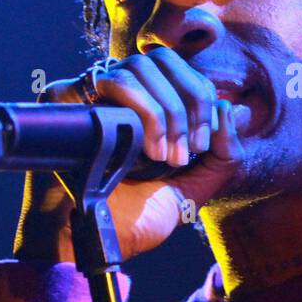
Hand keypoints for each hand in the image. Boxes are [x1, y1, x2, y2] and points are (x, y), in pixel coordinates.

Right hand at [13, 49, 248, 262]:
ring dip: (164, 112)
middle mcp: (119, 94)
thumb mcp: (196, 187)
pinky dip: (142, 111)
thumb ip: (225, 153)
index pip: (183, 71)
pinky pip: (113, 81)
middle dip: (186, 101)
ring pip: (138, 67)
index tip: (201, 147)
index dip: (200, 99)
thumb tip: (232, 109)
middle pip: (161, 59)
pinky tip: (146, 149)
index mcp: (151, 106)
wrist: (96, 241)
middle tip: (188, 150)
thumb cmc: (140, 218)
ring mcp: (92, 93)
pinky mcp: (68, 98)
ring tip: (165, 157)